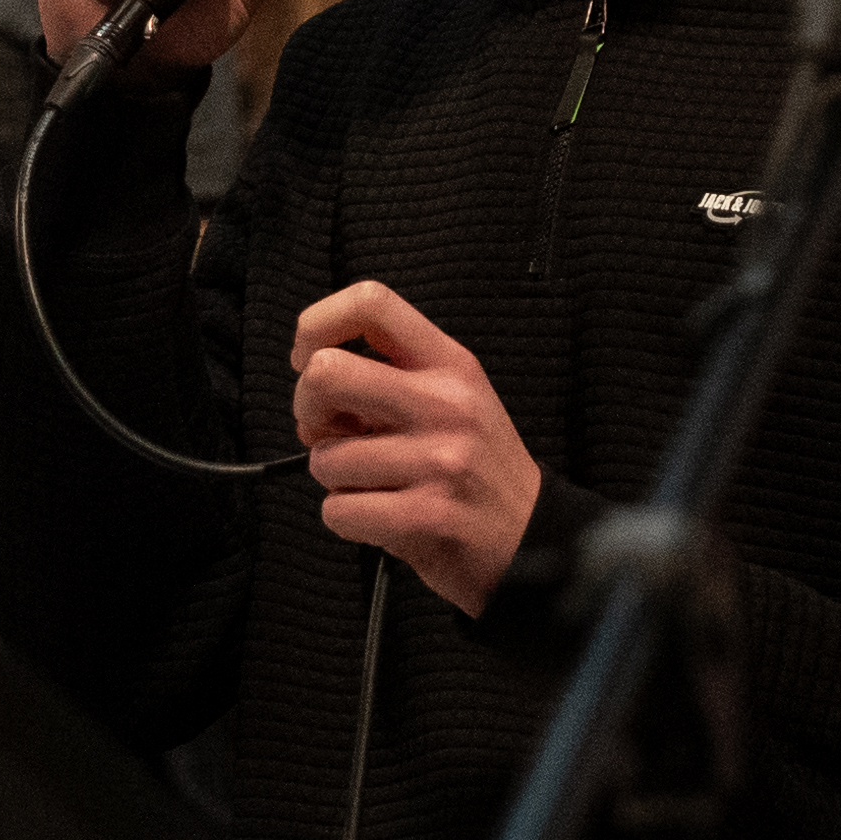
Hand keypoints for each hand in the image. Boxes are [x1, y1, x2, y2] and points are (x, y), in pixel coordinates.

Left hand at [291, 281, 542, 617]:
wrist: (533, 537)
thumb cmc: (478, 467)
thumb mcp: (453, 399)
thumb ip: (388, 382)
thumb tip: (312, 401)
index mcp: (450, 364)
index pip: (371, 303)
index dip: (317, 325)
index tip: (308, 360)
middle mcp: (446, 403)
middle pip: (326, 372)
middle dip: (307, 408)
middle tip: (330, 431)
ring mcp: (438, 460)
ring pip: (324, 457)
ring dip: (336, 480)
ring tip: (378, 484)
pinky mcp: (427, 515)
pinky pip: (338, 511)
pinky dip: (347, 520)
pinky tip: (383, 517)